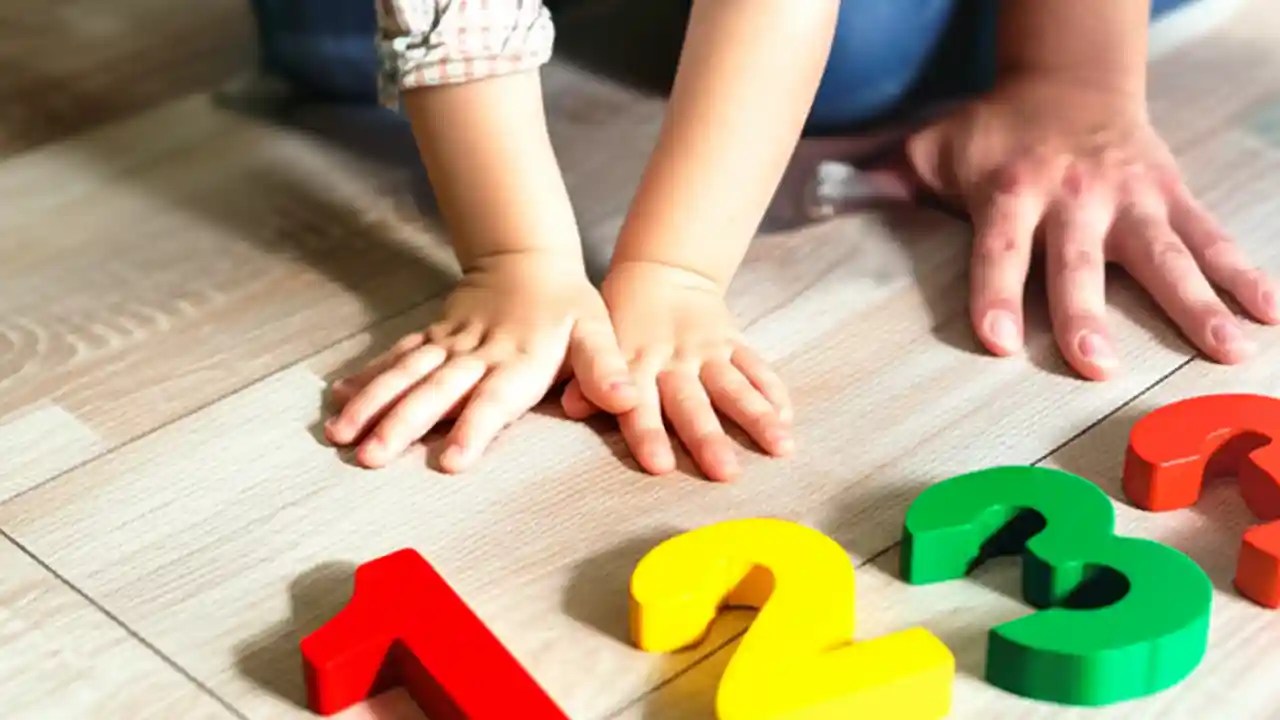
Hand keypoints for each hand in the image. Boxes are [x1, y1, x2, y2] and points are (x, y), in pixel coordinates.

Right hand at [325, 254, 635, 470]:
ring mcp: (448, 344)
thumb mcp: (597, 332)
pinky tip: (338, 398)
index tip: (449, 461)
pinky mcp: (432, 337)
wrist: (529, 257)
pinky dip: (367, 376)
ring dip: (372, 402)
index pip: (493, 400)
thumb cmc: (568, 306)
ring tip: (339, 433)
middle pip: (435, 391)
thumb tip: (627, 401)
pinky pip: (396, 355)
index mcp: (519, 361)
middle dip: (401, 423)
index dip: (473, 429)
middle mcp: (477, 354)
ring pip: (405, 372)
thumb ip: (605, 369)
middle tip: (370, 456)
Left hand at [561, 262, 792, 481]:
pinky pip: (757, 366)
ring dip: (757, 417)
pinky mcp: (733, 342)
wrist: (660, 273)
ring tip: (781, 447)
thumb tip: (570, 407)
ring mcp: (708, 352)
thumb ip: (589, 379)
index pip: (640, 407)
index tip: (660, 466)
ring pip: (735, 387)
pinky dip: (774, 391)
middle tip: (726, 474)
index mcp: (636, 367)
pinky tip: (788, 419)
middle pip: (693, 404)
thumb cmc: (621, 322)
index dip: (648, 435)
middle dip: (710, 438)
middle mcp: (674, 362)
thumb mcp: (599, 344)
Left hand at [905, 77, 1278, 379]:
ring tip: (1226, 351)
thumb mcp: (934, 147)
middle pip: (1081, 261)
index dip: (994, 292)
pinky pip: (1212, 234)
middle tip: (1095, 364)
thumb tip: (822, 198)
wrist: (1072, 77)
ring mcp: (1132, 195)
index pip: (999, 248)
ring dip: (1196, 301)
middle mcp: (1075, 194)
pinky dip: (1244, 272)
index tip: (994, 342)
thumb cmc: (994, 131)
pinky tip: (1269, 315)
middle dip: (1087, 311)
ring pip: (1165, 252)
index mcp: (1011, 190)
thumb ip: (885, 181)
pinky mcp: (1173, 193)